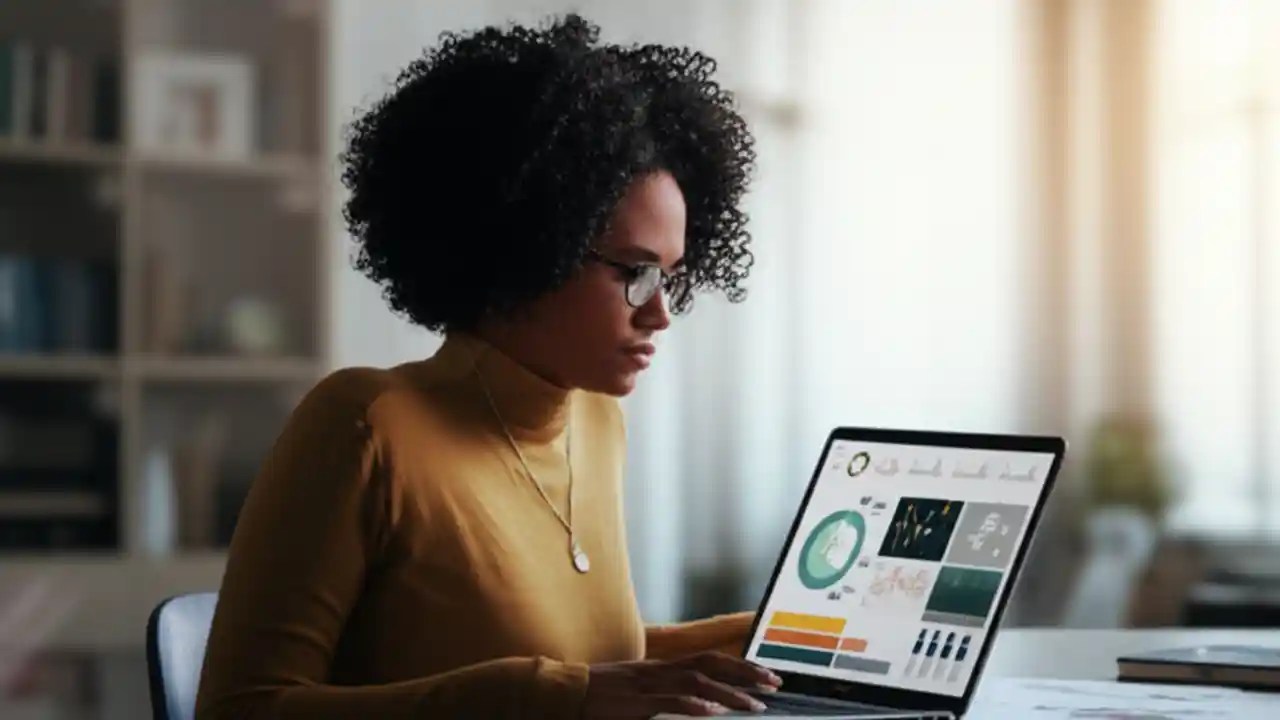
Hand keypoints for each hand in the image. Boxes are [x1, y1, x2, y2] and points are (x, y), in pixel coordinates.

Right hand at [582, 651, 782, 718]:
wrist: (567, 692)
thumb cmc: (602, 698)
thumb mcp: (641, 694)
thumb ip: (668, 695)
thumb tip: (700, 703)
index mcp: (664, 668)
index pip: (710, 660)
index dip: (741, 666)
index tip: (767, 675)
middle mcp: (661, 670)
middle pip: (712, 664)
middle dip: (747, 673)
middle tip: (776, 683)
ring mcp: (649, 683)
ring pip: (698, 681)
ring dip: (730, 694)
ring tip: (755, 706)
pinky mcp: (636, 700)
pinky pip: (670, 700)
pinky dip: (693, 704)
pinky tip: (712, 712)